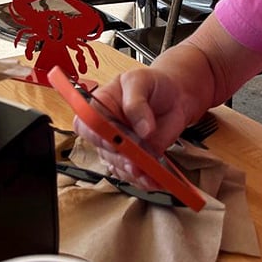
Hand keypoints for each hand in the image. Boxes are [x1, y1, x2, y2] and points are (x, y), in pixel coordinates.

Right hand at [73, 67, 189, 188]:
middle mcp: (108, 128)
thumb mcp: (140, 81)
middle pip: (102, 149)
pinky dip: (145, 180)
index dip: (95, 134)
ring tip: (149, 172)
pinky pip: (134, 175)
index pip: (86, 123)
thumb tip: (142, 129)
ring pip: (117, 165)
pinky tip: (155, 178)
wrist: (176, 95)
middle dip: (119, 157)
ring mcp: (122, 145)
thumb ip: (137, 102)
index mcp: (100, 105)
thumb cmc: (153, 84)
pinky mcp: (137, 158)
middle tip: (136, 160)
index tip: (111, 140)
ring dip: (132, 172)